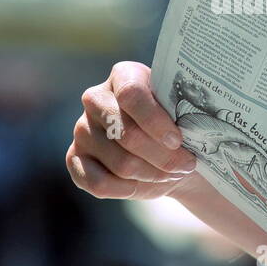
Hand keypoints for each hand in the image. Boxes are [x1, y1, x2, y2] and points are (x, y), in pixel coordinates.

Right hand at [67, 61, 200, 201]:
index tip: (178, 141)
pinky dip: (128, 189)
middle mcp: (95, 99)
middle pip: (126, 134)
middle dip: (163, 156)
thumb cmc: (177, 126)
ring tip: (170, 172)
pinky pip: (99, 183)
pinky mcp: (74, 158)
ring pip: (120, 163)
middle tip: (186, 164)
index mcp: (124, 75)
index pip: (131, 95)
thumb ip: (183, 113)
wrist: (167, 152)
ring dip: (153, 174)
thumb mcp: (184, 113)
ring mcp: (82, 129)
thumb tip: (192, 129)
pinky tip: (144, 183)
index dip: (155, 122)